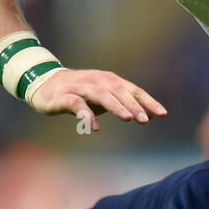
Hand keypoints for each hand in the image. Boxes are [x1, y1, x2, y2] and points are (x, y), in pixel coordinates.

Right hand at [29, 67, 166, 130]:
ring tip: (128, 118)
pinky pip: (77, 104)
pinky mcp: (64, 96)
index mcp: (111, 81)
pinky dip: (86, 114)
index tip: (162, 114)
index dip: (148, 102)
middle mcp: (99, 81)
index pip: (134, 90)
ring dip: (116, 106)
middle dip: (134, 106)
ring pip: (102, 95)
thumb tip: (150, 116)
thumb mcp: (106, 97)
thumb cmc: (82, 92)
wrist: (46, 83)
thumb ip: (126, 104)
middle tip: (145, 120)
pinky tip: (93, 127)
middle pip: (120, 92)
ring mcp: (81, 87)